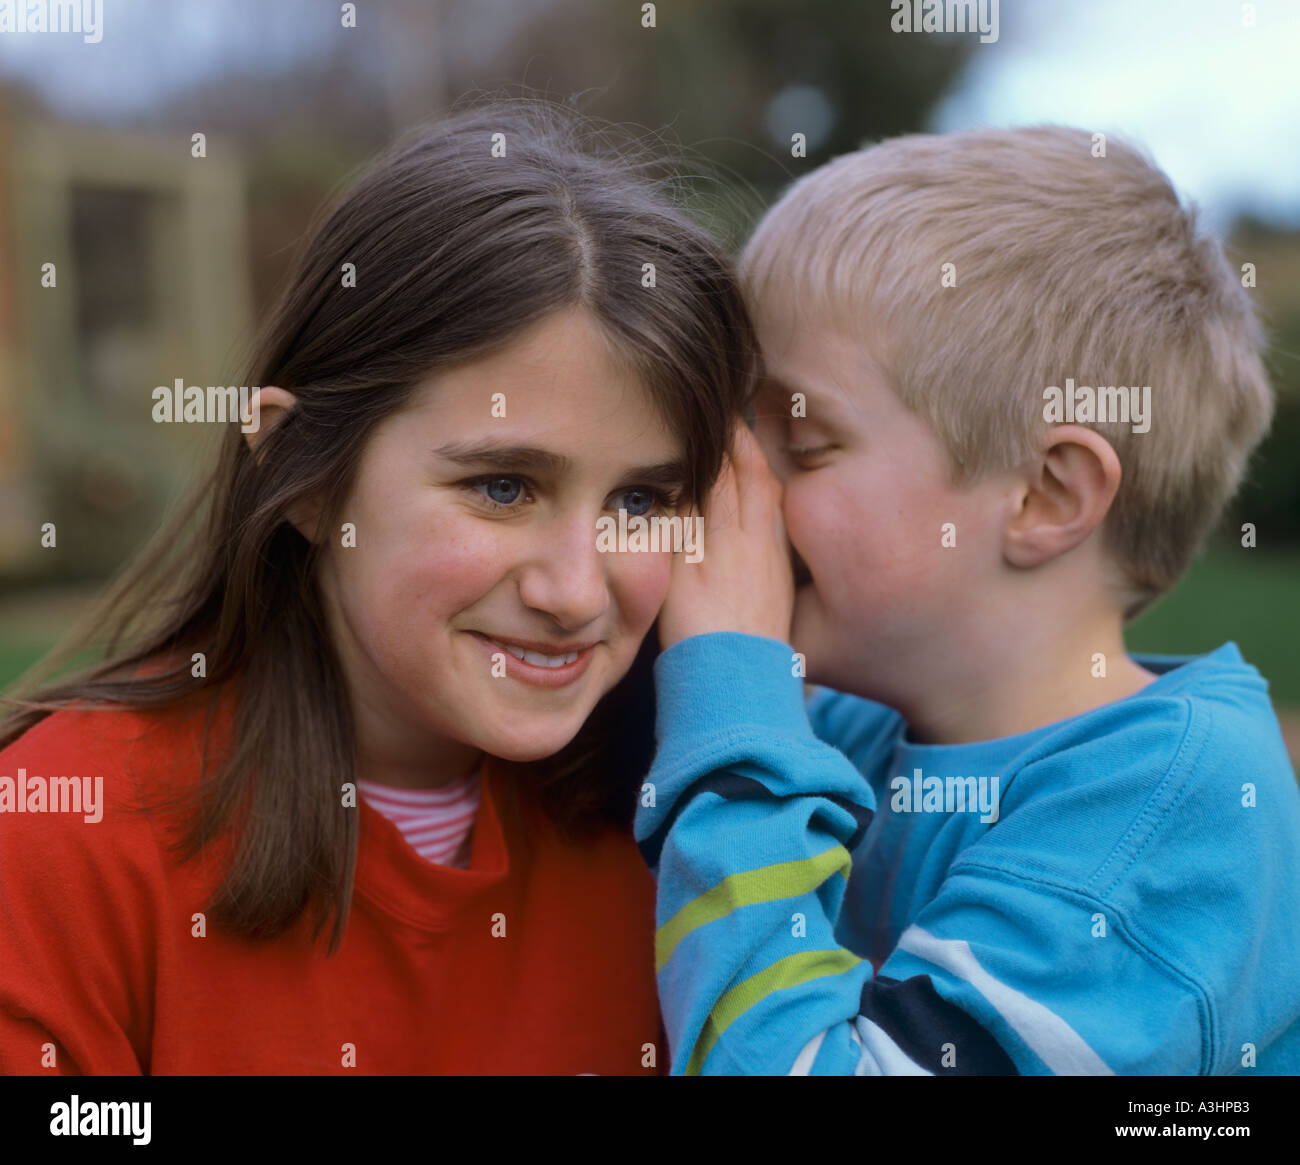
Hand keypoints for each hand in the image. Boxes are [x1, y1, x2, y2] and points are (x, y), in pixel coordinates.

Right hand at [657, 421, 794, 649]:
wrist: (737, 682)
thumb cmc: (697, 630)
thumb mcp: (679, 572)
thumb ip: (683, 522)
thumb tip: (683, 480)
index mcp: (728, 533)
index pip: (723, 469)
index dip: (716, 437)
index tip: (707, 411)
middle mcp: (757, 539)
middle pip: (753, 476)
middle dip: (741, 442)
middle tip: (729, 415)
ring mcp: (773, 560)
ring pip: (769, 498)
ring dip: (757, 467)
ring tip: (745, 447)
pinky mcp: (780, 580)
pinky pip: (775, 523)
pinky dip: (766, 498)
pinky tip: (760, 501)